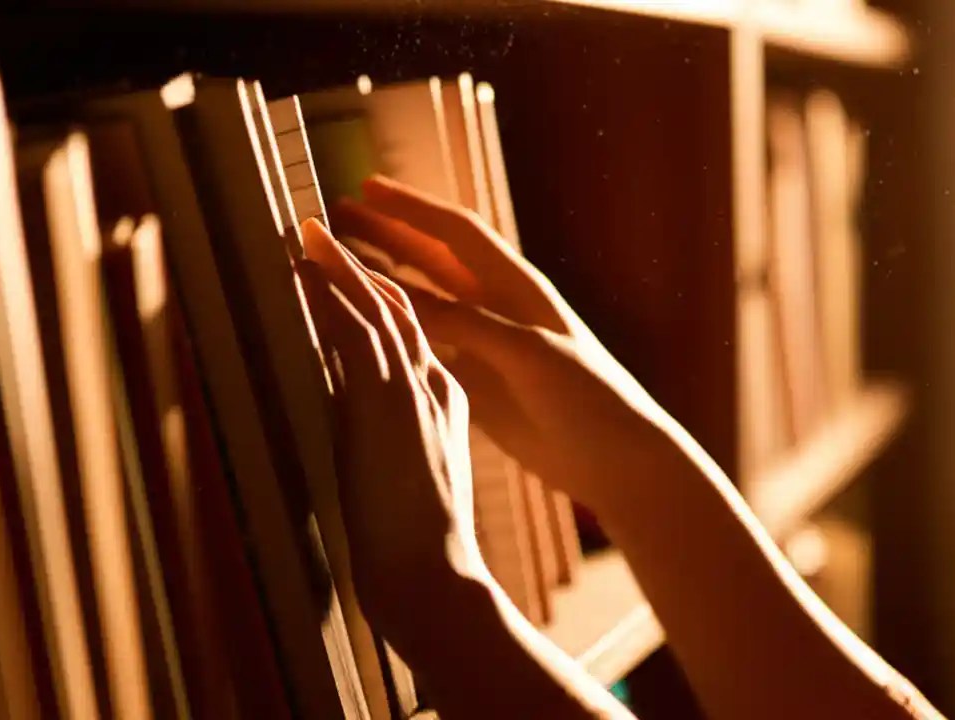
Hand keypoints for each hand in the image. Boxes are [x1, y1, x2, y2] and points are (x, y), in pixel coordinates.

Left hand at [296, 218, 482, 636]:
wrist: (432, 573)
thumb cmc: (416, 543)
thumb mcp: (399, 477)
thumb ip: (378, 437)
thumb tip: (344, 413)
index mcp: (445, 405)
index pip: (411, 336)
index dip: (379, 299)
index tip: (348, 276)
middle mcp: (435, 386)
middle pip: (398, 310)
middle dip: (357, 269)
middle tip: (322, 233)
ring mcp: (414, 389)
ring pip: (378, 308)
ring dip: (339, 267)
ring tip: (309, 234)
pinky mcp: (388, 399)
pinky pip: (356, 330)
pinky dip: (329, 294)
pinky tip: (304, 271)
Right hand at [330, 176, 699, 516]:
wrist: (617, 459)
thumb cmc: (588, 396)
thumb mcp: (527, 353)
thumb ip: (466, 324)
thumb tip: (399, 297)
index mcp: (516, 288)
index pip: (454, 234)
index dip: (410, 210)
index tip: (366, 188)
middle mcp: (496, 310)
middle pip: (431, 262)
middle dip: (385, 237)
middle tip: (336, 219)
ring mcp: (484, 348)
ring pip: (423, 306)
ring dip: (383, 285)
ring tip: (336, 268)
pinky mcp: (479, 387)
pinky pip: (427, 353)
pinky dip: (395, 340)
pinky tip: (362, 336)